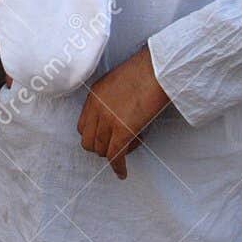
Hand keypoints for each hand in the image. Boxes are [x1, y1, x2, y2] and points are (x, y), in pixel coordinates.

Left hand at [77, 46, 169, 179]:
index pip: (83, 126)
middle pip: (89, 141)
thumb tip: (121, 111)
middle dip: (102, 147)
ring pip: (102, 150)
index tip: (106, 138)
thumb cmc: (146, 70)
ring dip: (114, 153)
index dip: (94, 136)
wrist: (158, 68)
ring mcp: (108, 120)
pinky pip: (115, 155)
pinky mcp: (123, 130)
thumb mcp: (119, 81)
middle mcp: (96, 108)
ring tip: (132, 145)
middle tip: (120, 145)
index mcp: (94, 95)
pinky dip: (118, 167)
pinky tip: (122, 173)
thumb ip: (113, 98)